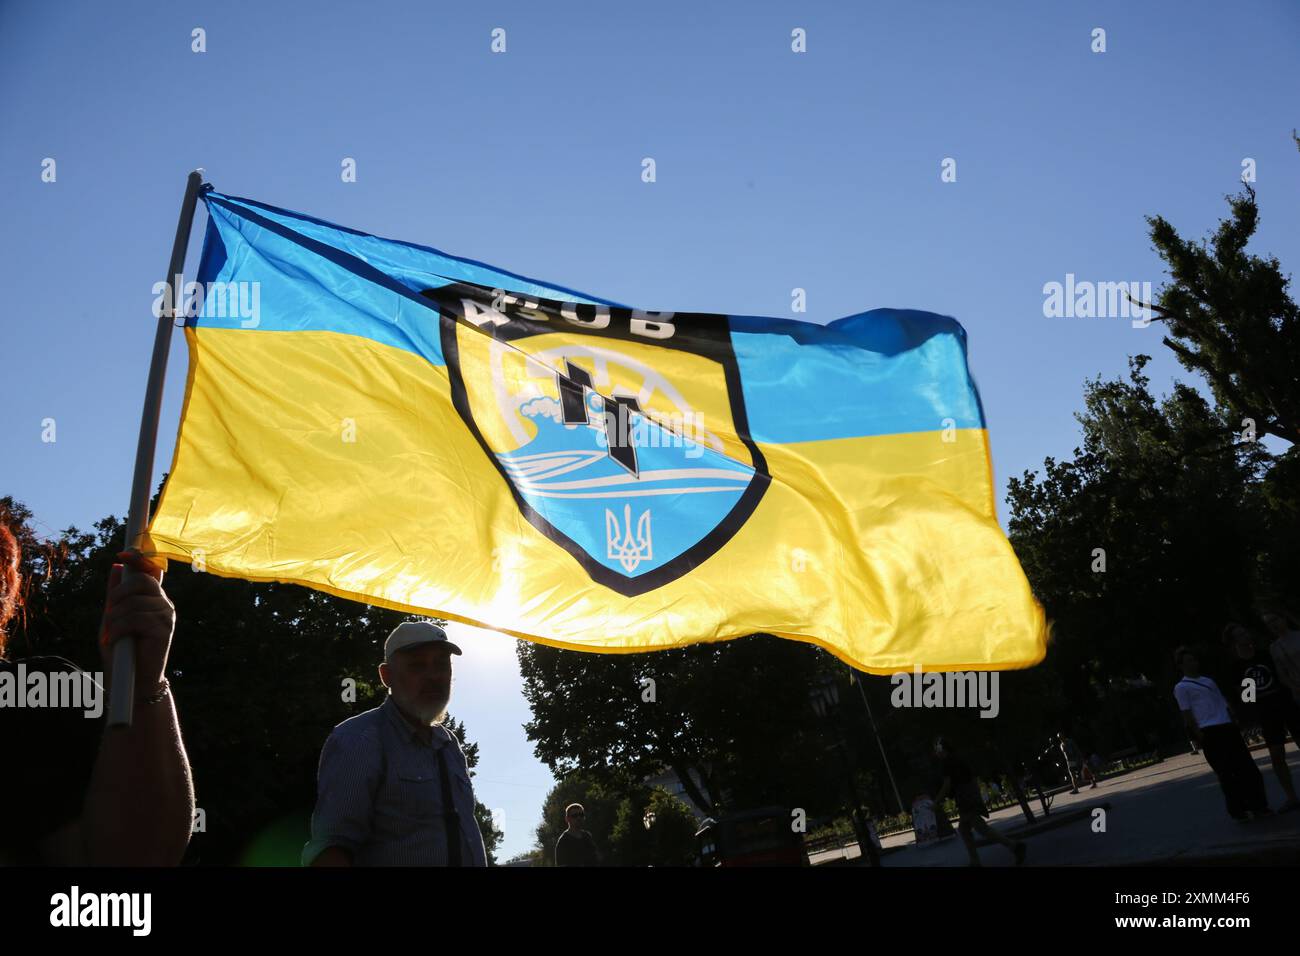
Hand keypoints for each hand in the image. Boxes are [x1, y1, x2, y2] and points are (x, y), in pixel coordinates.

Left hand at [100, 550, 174, 689]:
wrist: (132, 681)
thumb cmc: (122, 650)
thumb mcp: (113, 618)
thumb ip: (116, 594)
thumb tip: (117, 566)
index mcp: (154, 599)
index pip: (151, 571)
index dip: (139, 559)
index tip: (122, 554)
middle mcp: (164, 604)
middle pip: (143, 581)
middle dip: (120, 593)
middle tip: (108, 611)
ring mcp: (167, 616)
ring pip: (135, 603)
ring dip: (115, 619)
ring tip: (110, 635)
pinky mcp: (164, 630)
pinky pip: (136, 619)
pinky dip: (118, 629)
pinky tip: (114, 640)